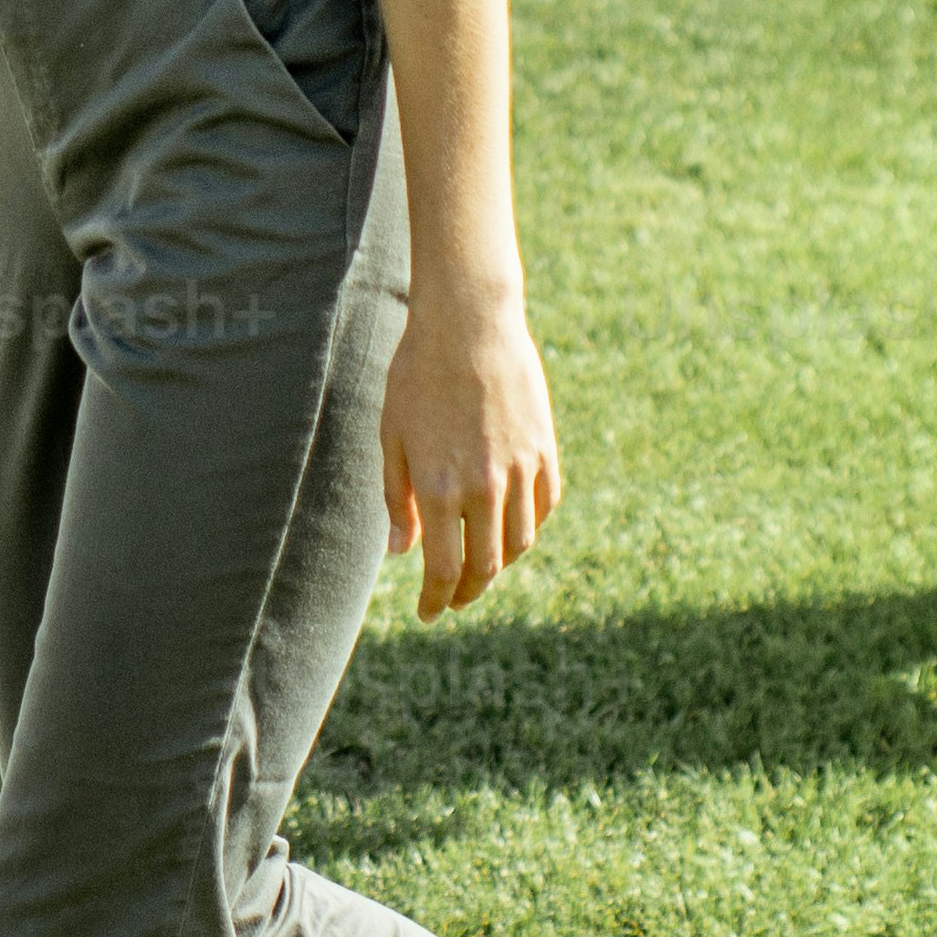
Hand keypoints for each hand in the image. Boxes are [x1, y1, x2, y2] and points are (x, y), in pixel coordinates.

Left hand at [383, 274, 559, 616]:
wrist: (469, 323)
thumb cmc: (416, 376)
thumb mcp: (391, 436)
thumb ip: (395, 498)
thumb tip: (403, 554)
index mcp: (437, 487)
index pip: (444, 570)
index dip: (436, 600)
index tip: (429, 613)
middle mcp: (482, 487)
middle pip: (485, 567)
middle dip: (467, 593)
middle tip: (454, 600)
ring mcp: (520, 469)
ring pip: (520, 543)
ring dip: (500, 565)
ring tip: (482, 566)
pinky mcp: (545, 450)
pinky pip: (545, 506)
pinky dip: (529, 527)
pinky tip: (511, 527)